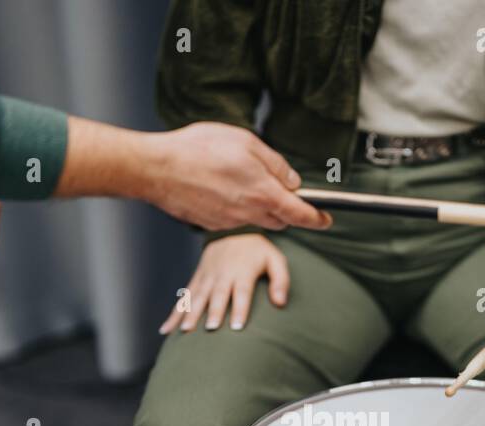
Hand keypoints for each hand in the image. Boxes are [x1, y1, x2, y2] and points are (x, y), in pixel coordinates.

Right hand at [138, 122, 331, 232]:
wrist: (157, 169)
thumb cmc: (199, 149)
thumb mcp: (246, 142)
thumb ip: (275, 164)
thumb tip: (293, 181)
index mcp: (263, 193)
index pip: (300, 213)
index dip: (317, 218)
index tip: (326, 219)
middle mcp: (249, 213)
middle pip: (280, 219)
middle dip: (285, 208)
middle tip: (275, 186)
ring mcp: (230, 222)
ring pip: (255, 218)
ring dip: (257, 205)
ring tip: (236, 177)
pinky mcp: (212, 224)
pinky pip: (234, 218)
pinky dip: (234, 206)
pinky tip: (217, 186)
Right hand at [162, 234, 288, 333]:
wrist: (233, 228)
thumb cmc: (258, 251)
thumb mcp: (276, 260)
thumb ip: (281, 280)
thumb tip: (281, 303)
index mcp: (243, 271)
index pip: (242, 292)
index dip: (241, 309)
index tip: (238, 327)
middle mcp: (222, 274)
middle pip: (217, 295)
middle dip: (214, 312)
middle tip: (211, 329)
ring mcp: (207, 277)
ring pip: (197, 297)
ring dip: (191, 313)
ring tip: (185, 331)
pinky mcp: (196, 279)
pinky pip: (184, 297)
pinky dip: (174, 313)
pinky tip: (166, 329)